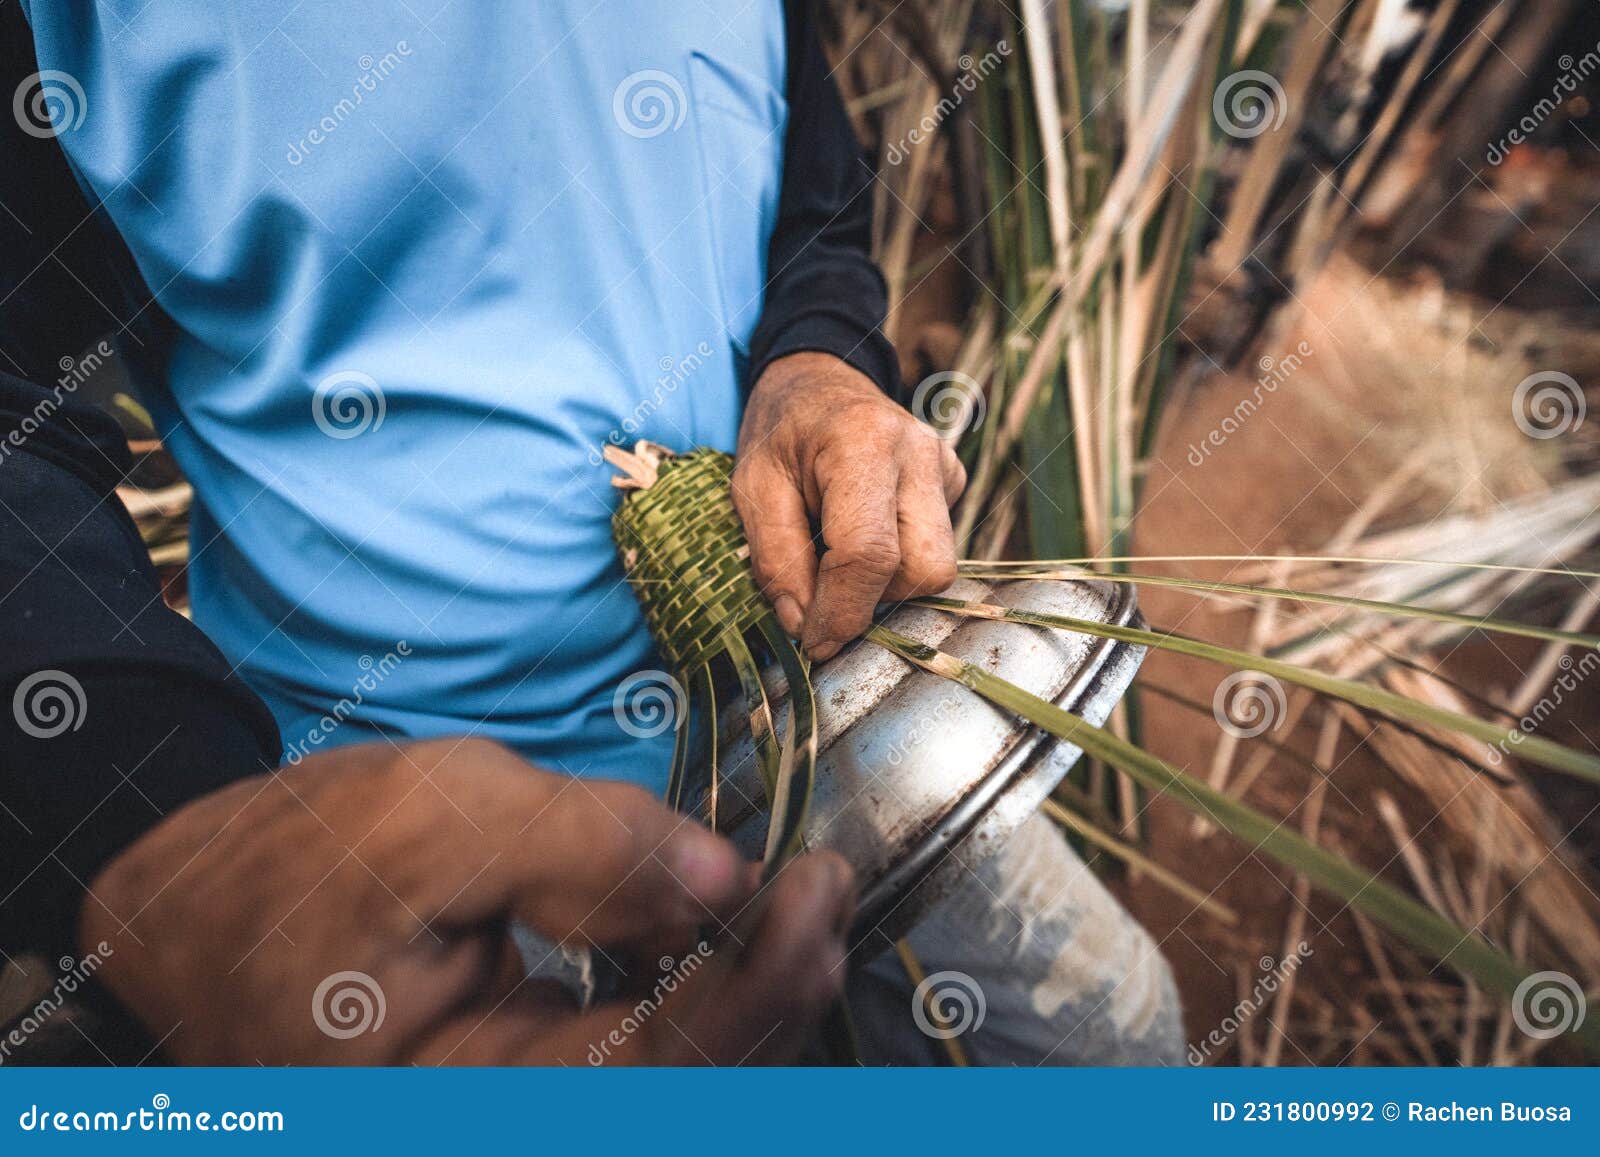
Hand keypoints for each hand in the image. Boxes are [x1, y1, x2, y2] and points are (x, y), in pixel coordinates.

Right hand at [81, 738, 854, 1064]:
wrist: (194, 912)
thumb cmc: (282, 872)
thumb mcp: (424, 821)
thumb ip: (576, 848)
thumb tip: (720, 875)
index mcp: (463, 1096)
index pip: (651, 1077)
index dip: (755, 990)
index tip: (813, 894)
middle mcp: (501, 1110)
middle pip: (682, 1087)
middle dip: (774, 989)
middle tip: (825, 891)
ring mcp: (520, 1094)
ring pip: (673, 1069)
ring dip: (750, 987)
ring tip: (793, 900)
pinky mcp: (532, 1068)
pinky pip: (640, 1045)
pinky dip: (697, 980)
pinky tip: (715, 919)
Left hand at [733, 352, 964, 660]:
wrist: (818, 381)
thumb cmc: (781, 434)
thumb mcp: (752, 488)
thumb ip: (776, 558)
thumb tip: (804, 626)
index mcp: (864, 442)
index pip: (868, 553)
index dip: (842, 612)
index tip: (814, 644)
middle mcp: (920, 453)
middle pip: (922, 570)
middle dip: (872, 599)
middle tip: (823, 595)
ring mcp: (946, 467)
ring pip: (937, 568)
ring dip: (886, 584)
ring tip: (840, 556)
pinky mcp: (956, 482)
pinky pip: (936, 549)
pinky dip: (897, 561)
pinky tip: (865, 534)